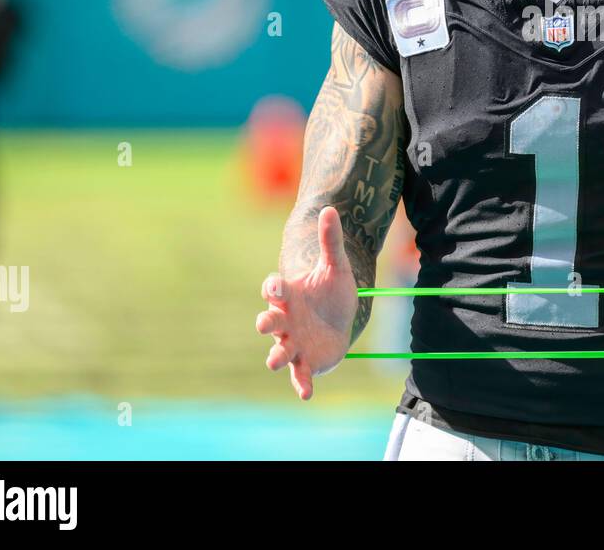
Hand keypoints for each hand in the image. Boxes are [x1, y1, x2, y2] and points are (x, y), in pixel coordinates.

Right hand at [256, 206, 357, 399]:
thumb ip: (330, 241)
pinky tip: (306, 394)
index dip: (273, 288)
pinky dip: (300, 384)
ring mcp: (293, 342)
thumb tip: (330, 208)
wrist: (339, 318)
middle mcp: (286, 320)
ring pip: (278, 351)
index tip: (275, 286)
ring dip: (275, 356)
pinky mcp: (305, 362)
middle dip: (265, 322)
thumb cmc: (331, 292)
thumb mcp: (336, 266)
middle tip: (263, 324)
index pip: (274, 290)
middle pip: (269, 321)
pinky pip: (299, 375)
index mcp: (290, 295)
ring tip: (273, 361)